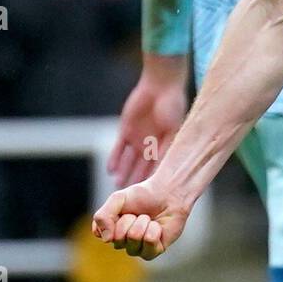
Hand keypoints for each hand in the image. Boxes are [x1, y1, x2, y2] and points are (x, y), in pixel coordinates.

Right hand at [91, 179, 187, 259]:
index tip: (123, 210)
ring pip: (134, 238)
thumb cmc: (142, 196)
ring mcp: (137, 249)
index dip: (113, 219)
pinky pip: (149, 241)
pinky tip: (157, 227)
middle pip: (119, 237)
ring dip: (143, 222)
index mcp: (110, 232)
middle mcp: (122, 244)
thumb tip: (106, 239)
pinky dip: (154, 228)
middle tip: (138, 214)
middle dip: (130, 219)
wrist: (168, 194)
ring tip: (148, 219)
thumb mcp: (117, 199)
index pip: (103, 233)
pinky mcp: (152, 252)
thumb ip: (103, 216)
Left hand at [109, 58, 186, 186]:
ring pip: (129, 160)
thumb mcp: (172, 130)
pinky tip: (110, 171)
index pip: (158, 167)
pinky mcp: (126, 129)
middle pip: (142, 167)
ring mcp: (138, 137)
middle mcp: (152, 144)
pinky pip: (119, 148)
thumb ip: (166, 149)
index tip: (149, 195)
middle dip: (136, 180)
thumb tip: (162, 171)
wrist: (160, 84)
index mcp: (166, 145)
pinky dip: (114, 158)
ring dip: (124, 172)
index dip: (153, 180)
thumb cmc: (172, 106)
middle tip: (130, 197)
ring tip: (118, 185)